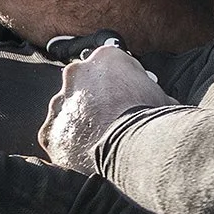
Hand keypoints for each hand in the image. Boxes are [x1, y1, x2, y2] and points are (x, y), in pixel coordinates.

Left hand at [41, 44, 172, 174]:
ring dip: (79, 122)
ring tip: (99, 140)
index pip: (109, 65)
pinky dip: (69, 144)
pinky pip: (58, 136)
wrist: (134, 149)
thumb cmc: (151, 120)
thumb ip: (150, 91)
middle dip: (93, 100)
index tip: (124, 96)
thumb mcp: (162, 96)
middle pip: (82, 84)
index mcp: (106, 58)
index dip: (119, 83)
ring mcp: (61, 103)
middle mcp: (77, 74)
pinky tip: (86, 154)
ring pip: (68, 111)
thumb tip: (159, 100)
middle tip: (110, 119)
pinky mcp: (51, 130)